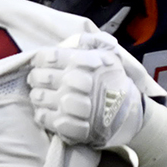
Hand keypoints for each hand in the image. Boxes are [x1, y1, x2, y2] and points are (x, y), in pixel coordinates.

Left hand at [28, 34, 166, 166]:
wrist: (130, 112)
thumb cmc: (113, 81)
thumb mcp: (109, 55)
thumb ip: (93, 42)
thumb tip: (80, 39)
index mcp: (82, 62)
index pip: (47, 56)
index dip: (39, 60)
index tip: (42, 64)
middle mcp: (77, 82)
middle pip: (41, 77)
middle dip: (36, 79)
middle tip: (39, 81)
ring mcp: (75, 106)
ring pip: (41, 98)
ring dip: (38, 97)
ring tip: (43, 96)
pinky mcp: (74, 127)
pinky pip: (48, 119)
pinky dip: (44, 116)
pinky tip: (47, 112)